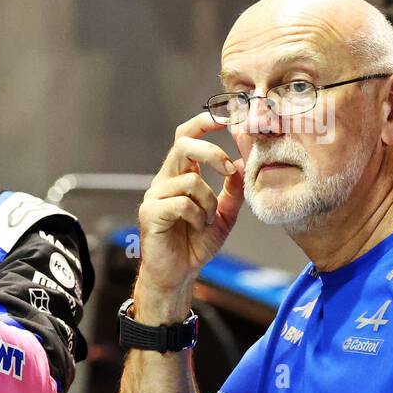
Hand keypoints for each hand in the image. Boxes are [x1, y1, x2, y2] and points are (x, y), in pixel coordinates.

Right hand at [136, 114, 244, 315]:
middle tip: (229, 170)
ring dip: (208, 202)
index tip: (226, 118)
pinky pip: (181, 203)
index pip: (186, 136)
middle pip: (183, 144)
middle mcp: (165, 180)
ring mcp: (155, 196)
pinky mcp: (150, 213)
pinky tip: (195, 227)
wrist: (178, 274)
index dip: (204, 122)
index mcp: (180, 174)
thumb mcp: (224, 214)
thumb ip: (233, 189)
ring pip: (189, 179)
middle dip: (211, 152)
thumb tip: (242, 162)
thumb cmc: (196, 244)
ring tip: (206, 221)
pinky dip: (196, 216)